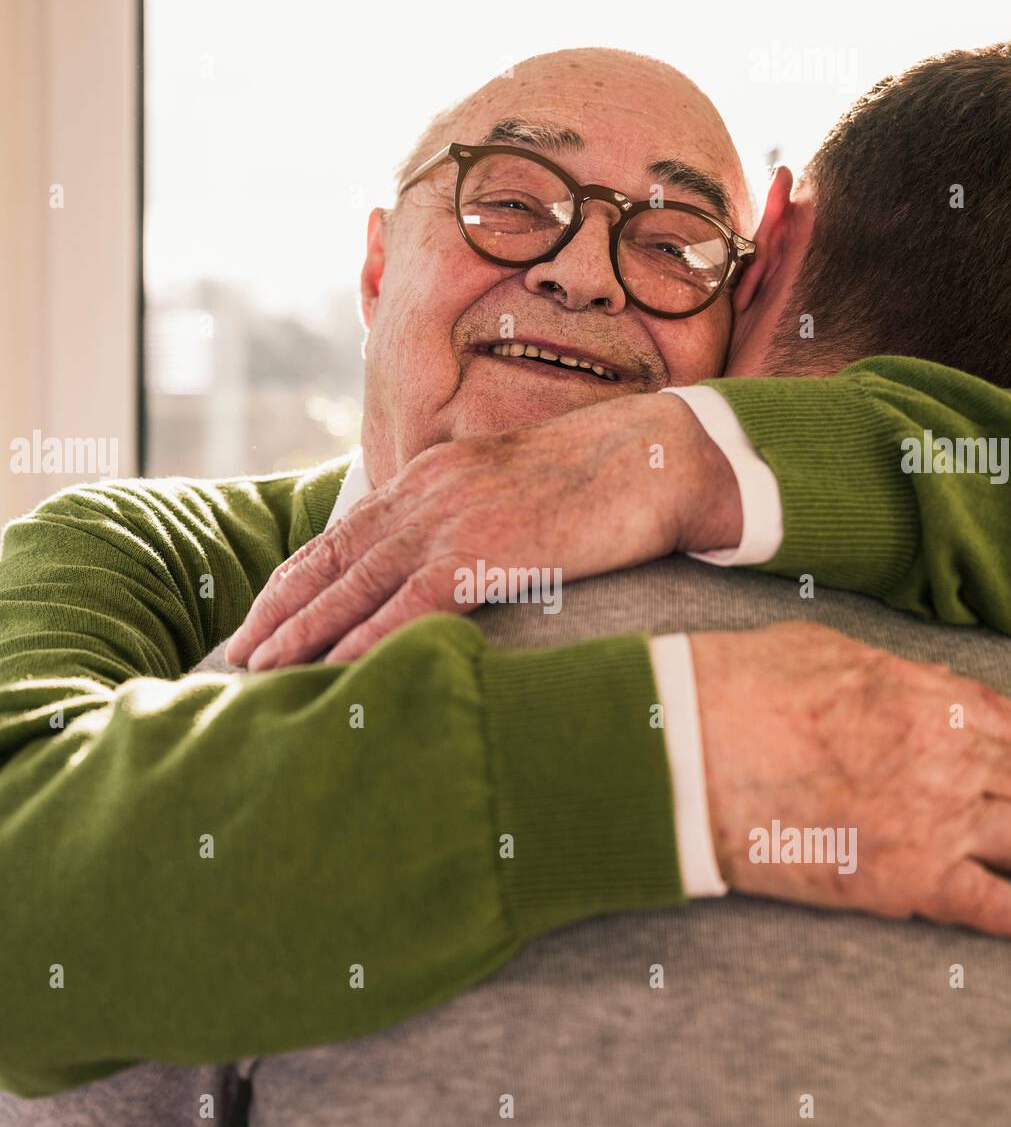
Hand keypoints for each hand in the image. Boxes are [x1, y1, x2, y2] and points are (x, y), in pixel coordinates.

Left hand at [226, 390, 741, 667]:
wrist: (659, 455)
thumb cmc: (599, 482)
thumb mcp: (515, 493)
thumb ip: (471, 524)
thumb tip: (448, 573)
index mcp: (431, 478)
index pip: (343, 535)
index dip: (295, 580)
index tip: (262, 616)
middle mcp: (427, 494)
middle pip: (331, 559)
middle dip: (278, 610)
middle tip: (236, 654)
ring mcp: (454, 520)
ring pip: (355, 584)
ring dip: (302, 631)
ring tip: (260, 670)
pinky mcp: (487, 552)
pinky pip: (409, 606)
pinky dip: (363, 641)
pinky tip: (332, 671)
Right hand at [692, 621, 1010, 935]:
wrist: (685, 746)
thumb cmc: (740, 687)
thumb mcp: (827, 651)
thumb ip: (898, 674)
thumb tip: (934, 685)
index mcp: (931, 698)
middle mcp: (951, 758)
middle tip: (1010, 812)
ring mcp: (937, 821)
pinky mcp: (906, 879)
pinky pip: (994, 906)